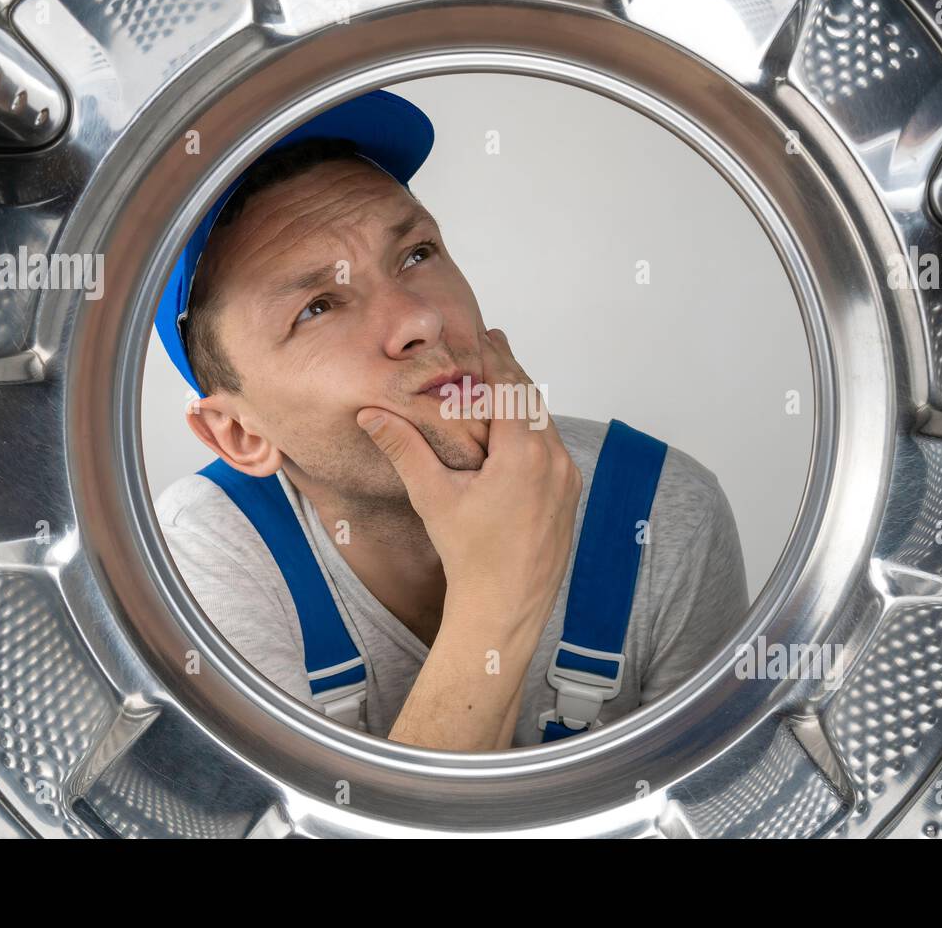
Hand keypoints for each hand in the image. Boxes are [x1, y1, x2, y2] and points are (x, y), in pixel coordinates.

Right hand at [356, 328, 582, 636]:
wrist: (506, 609)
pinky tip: (517, 431)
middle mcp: (555, 460)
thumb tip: (372, 414)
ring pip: (545, 424)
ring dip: (524, 400)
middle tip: (494, 342)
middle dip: (511, 370)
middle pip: (533, 400)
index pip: (511, 387)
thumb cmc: (470, 556)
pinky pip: (553, 449)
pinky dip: (534, 429)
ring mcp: (567, 480)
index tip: (485, 332)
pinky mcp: (569, 499)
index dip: (495, 357)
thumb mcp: (433, 497)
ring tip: (503, 380)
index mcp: (525, 453)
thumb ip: (405, 449)